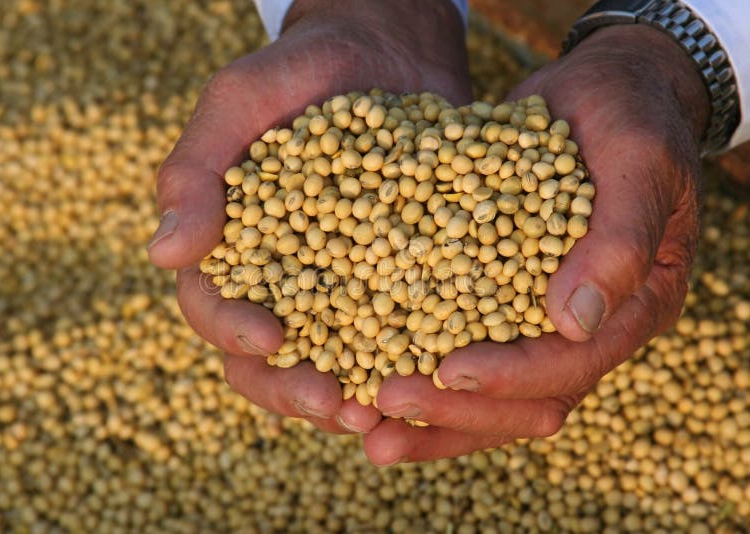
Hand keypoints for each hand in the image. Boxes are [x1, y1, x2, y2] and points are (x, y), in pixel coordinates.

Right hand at [147, 0, 470, 433]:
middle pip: (269, 361)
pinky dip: (409, 364)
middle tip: (335, 405)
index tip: (270, 338)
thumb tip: (162, 254)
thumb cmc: (300, 70)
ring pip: (333, 363)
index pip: (214, 308)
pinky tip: (436, 382)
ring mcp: (341, 289)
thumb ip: (196, 171)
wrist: (386, 53)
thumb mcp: (242, 100)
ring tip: (387, 413)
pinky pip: (399, 335)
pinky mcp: (398, 282)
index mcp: (230, 250)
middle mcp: (281, 282)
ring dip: (354, 396)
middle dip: (295, 389)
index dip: (234, 330)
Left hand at [364, 25, 710, 464]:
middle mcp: (589, 329)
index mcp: (633, 307)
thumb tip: (574, 324)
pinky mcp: (500, 299)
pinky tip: (365, 387)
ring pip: (489, 393)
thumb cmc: (630, 116)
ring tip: (363, 428)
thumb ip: (619, 240)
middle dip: (454, 410)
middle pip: (523, 401)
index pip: (570, 365)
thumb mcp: (637, 160)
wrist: (603, 92)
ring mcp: (542, 321)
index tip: (447, 369)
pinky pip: (462, 349)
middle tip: (380, 407)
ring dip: (429, 417)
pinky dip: (421, 375)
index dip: (510, 375)